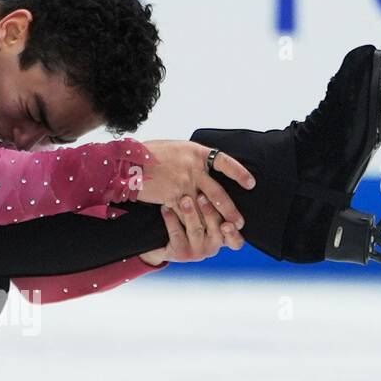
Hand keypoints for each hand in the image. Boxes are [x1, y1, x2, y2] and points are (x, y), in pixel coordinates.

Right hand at [138, 140, 254, 233]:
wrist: (129, 163)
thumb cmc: (150, 153)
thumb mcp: (176, 148)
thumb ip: (192, 158)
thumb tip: (204, 165)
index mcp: (196, 153)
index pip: (224, 162)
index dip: (239, 173)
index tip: (251, 183)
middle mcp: (193, 168)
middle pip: (217, 192)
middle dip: (229, 209)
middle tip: (239, 222)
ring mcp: (183, 183)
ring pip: (203, 206)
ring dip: (215, 220)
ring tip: (225, 231)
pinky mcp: (172, 197)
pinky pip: (186, 213)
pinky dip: (192, 223)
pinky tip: (199, 232)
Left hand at [139, 194, 244, 265]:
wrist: (168, 242)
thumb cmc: (194, 221)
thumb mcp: (208, 214)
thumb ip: (219, 203)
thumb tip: (231, 177)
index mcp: (224, 238)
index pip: (236, 241)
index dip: (233, 234)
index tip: (228, 224)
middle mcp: (213, 246)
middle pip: (216, 231)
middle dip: (209, 213)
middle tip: (202, 196)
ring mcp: (197, 252)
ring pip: (195, 231)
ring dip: (190, 214)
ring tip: (184, 199)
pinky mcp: (180, 253)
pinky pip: (176, 234)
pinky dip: (171, 219)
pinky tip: (166, 207)